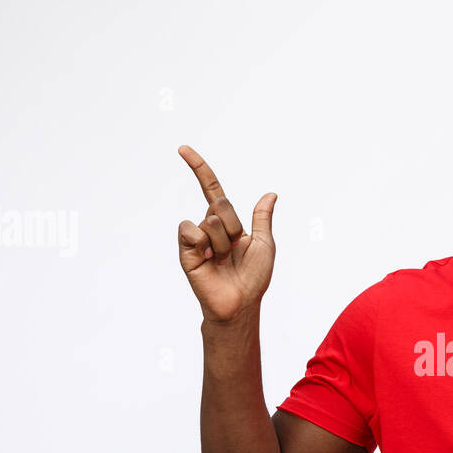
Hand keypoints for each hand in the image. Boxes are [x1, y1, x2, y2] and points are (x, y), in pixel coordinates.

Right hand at [176, 144, 276, 322]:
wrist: (241, 302)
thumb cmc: (254, 277)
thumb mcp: (265, 243)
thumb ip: (262, 217)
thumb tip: (270, 193)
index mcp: (228, 222)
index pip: (212, 189)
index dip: (198, 168)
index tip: (183, 149)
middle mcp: (209, 226)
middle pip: (221, 203)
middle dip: (233, 225)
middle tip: (234, 249)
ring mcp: (196, 237)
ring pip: (211, 220)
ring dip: (222, 242)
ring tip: (222, 261)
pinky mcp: (185, 249)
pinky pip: (191, 230)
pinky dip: (203, 244)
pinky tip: (207, 261)